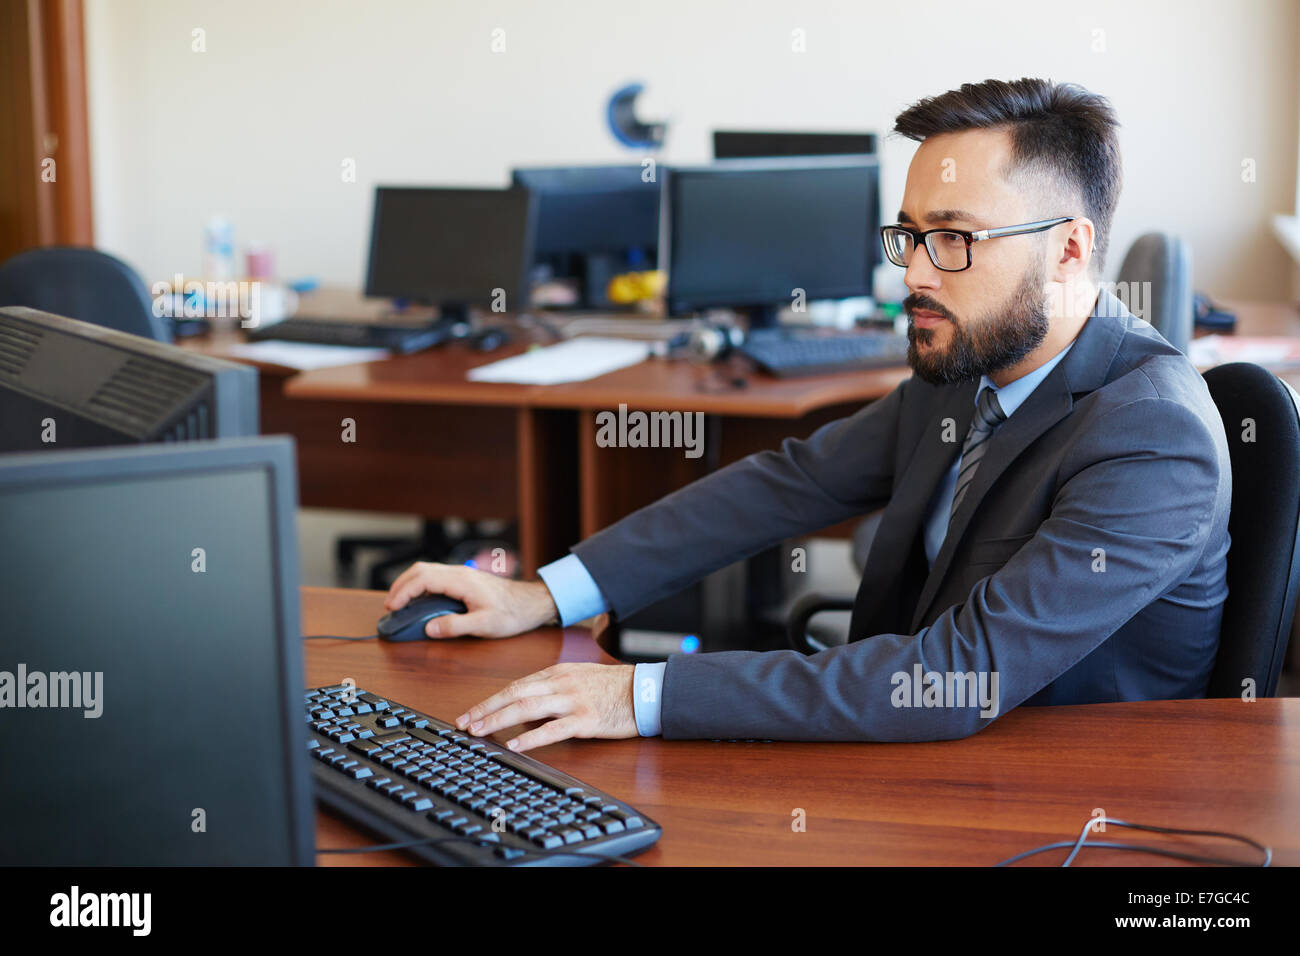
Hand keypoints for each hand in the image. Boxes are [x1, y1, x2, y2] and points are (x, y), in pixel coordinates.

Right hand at [385, 561, 559, 638]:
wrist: (531, 603)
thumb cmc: (512, 613)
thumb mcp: (485, 624)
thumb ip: (456, 626)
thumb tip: (430, 628)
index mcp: (461, 580)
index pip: (423, 579)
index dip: (403, 592)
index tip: (392, 607)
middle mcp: (459, 573)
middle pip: (420, 570)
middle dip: (400, 586)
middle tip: (390, 606)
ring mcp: (461, 574)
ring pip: (427, 572)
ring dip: (409, 584)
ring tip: (399, 603)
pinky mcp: (464, 580)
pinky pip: (436, 578)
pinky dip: (420, 587)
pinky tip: (419, 601)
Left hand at [455, 663, 637, 752]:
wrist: (645, 690)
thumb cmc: (613, 688)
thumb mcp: (578, 681)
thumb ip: (550, 692)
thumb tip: (524, 713)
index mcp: (557, 673)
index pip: (515, 685)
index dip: (490, 700)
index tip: (471, 713)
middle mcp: (561, 683)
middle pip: (514, 694)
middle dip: (485, 709)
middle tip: (464, 724)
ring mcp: (573, 700)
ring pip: (526, 707)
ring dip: (498, 720)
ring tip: (479, 732)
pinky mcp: (586, 719)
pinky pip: (552, 728)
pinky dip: (530, 737)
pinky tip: (514, 743)